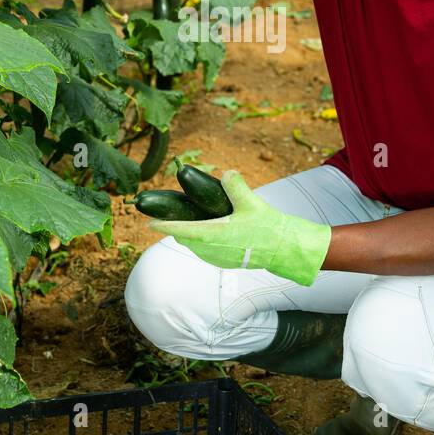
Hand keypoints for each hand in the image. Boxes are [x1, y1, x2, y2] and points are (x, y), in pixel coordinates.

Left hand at [148, 170, 331, 285]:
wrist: (283, 249)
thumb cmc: (268, 227)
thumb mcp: (252, 203)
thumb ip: (236, 186)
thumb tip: (226, 172)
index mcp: (215, 235)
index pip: (182, 229)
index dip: (164, 225)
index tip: (150, 223)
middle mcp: (212, 249)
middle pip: (185, 237)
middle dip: (176, 226)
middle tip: (170, 214)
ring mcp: (218, 258)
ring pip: (194, 244)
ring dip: (189, 233)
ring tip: (188, 219)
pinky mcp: (225, 261)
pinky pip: (205, 250)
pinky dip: (201, 239)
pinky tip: (207, 230)